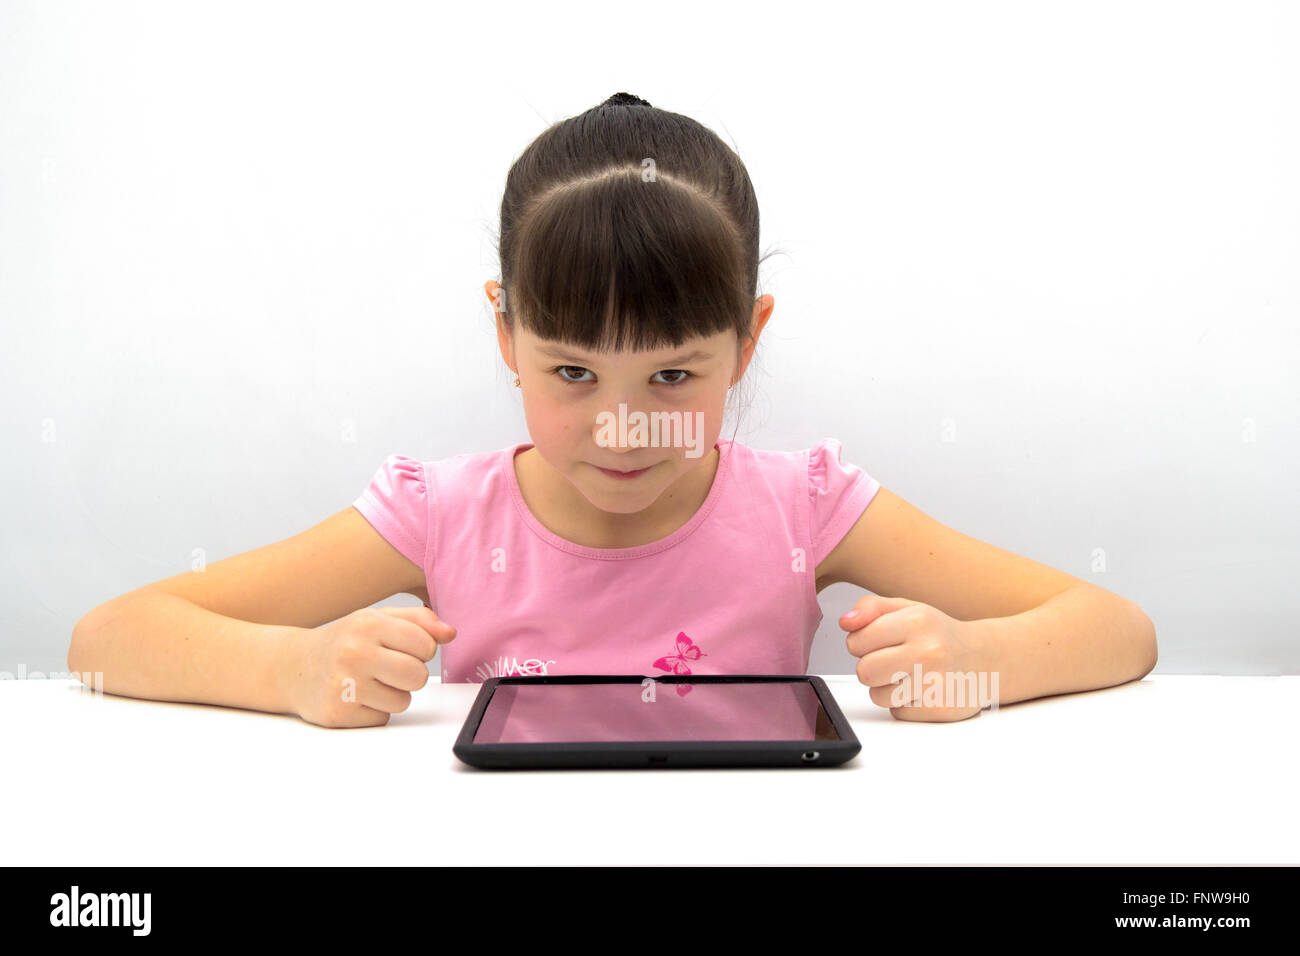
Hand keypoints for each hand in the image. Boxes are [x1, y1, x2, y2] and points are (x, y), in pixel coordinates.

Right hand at [289, 606, 454, 727]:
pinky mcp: (337, 714)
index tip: (403, 648)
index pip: (426, 645)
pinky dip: (373, 711)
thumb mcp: (378, 618)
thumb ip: (419, 621)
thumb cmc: (345, 640)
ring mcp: (344, 685)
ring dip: (392, 695)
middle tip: (388, 668)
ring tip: (369, 681)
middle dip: (410, 675)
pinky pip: (381, 719)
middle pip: (418, 677)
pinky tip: (355, 696)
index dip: (422, 650)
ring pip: (402, 702)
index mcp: (368, 624)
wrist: (293, 666)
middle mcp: (354, 652)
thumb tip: (450, 633)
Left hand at [839, 596, 992, 721]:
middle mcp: (928, 652)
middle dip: (870, 668)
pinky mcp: (939, 710)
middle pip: (864, 672)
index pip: (857, 641)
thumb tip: (845, 622)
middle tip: (890, 661)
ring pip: (878, 696)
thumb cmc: (939, 634)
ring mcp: (936, 684)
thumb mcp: (908, 609)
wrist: (985, 659)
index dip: (861, 644)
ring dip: (886, 688)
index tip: (878, 642)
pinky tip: (923, 689)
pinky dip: (905, 703)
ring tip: (909, 675)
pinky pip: (897, 712)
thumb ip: (871, 608)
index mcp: (917, 621)